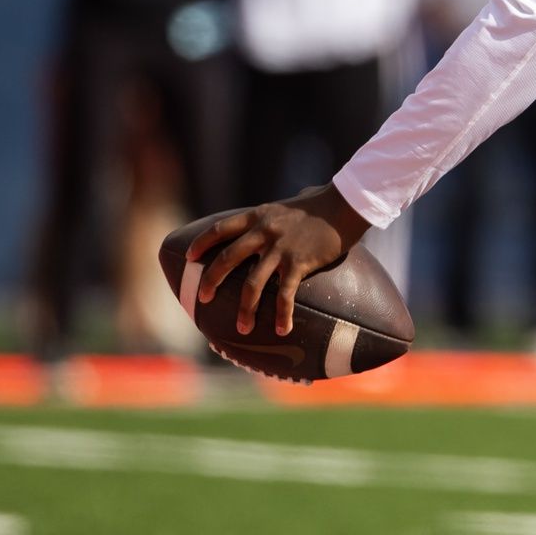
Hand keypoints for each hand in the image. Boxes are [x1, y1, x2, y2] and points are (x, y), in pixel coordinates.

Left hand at [184, 185, 369, 336]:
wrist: (346, 205)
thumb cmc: (321, 206)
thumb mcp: (287, 207)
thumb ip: (272, 218)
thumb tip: (270, 222)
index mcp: (258, 216)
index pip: (220, 229)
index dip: (202, 244)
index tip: (189, 258)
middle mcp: (264, 232)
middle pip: (227, 259)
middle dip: (211, 281)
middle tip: (204, 298)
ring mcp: (280, 249)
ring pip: (252, 284)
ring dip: (245, 309)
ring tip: (242, 328)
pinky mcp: (299, 263)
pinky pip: (285, 294)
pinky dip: (282, 314)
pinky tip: (281, 329)